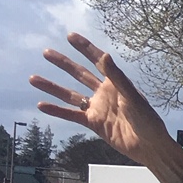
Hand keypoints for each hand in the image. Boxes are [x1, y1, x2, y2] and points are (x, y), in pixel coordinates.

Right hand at [30, 34, 182, 182]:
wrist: (150, 146)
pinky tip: (41, 105)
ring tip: (33, 78)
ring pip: (70, 94)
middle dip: (63, 63)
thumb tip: (104, 54)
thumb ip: (117, 77)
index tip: (70, 36)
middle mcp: (104, 93)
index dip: (85, 48)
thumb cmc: (148, 120)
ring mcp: (98, 108)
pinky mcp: (94, 123)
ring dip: (52, 87)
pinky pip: (71, 114)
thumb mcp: (132, 97)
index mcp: (116, 83)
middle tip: (46, 52)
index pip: (98, 61)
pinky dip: (57, 110)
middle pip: (80, 74)